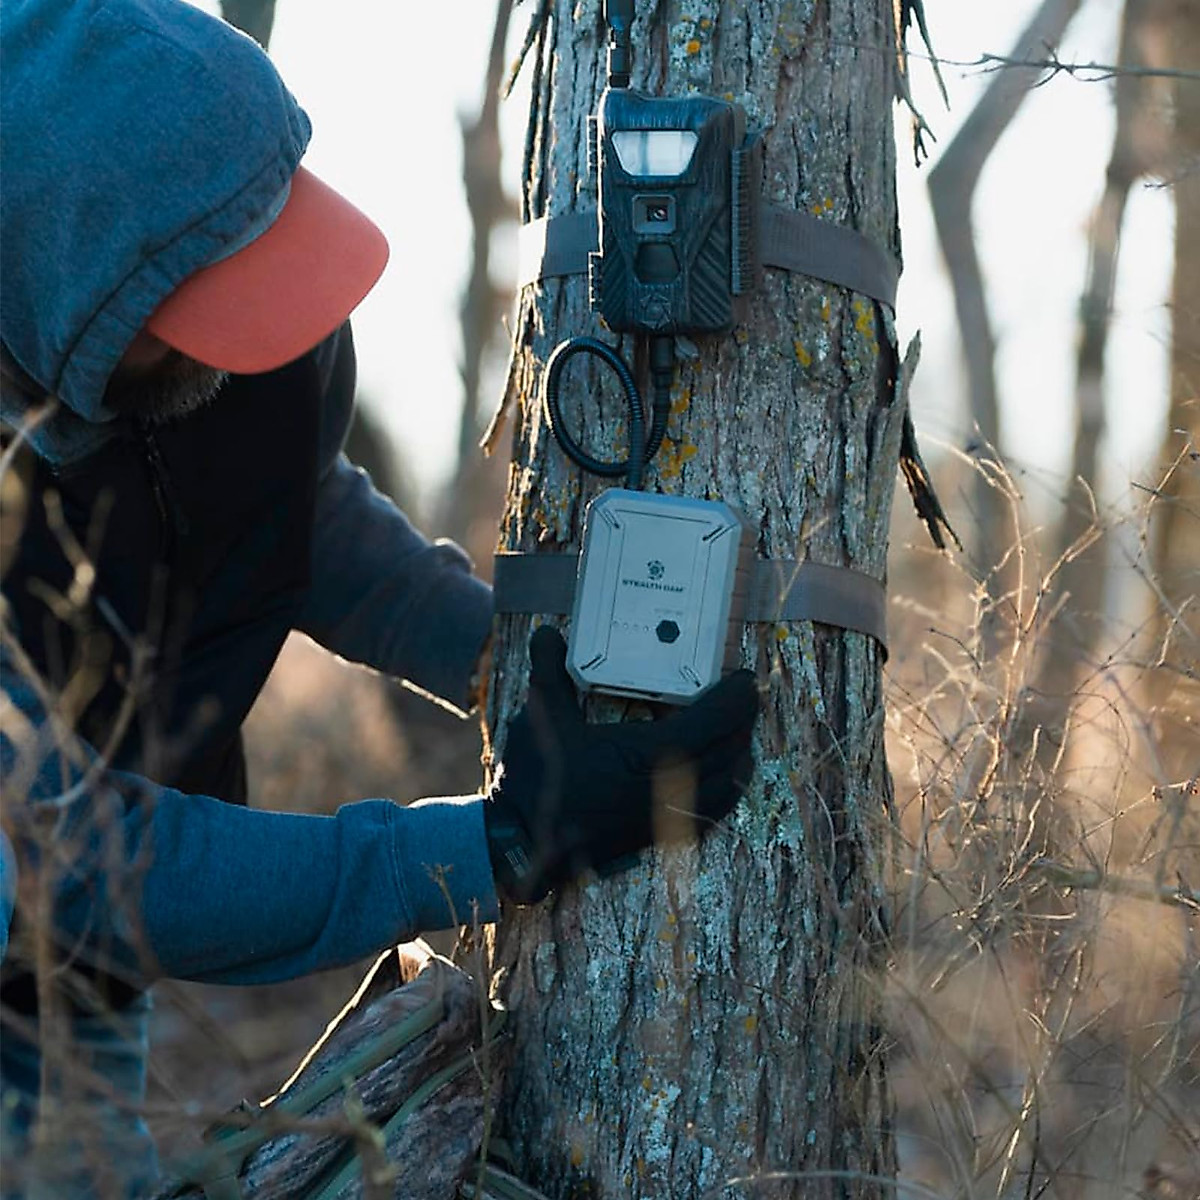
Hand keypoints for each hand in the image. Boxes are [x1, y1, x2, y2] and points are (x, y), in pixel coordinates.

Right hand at [484, 626, 757, 902]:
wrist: (522, 844)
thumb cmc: (533, 780)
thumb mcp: (540, 717)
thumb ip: (550, 671)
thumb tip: (547, 632)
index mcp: (642, 754)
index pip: (711, 723)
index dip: (735, 700)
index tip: (746, 680)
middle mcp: (662, 787)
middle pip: (728, 752)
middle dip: (743, 722)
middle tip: (745, 698)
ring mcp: (663, 816)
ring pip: (727, 787)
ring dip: (739, 757)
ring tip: (739, 733)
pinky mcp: (657, 836)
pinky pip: (711, 815)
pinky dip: (726, 791)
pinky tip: (720, 777)